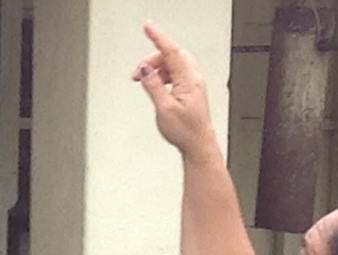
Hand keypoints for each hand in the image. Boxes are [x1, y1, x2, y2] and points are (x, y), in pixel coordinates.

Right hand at [134, 23, 219, 159]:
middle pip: (173, 55)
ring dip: (158, 68)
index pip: (171, 51)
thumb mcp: (163, 108)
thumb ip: (153, 86)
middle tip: (139, 72)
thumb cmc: (185, 130)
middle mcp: (194, 78)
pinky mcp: (192, 89)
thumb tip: (144, 71)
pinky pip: (177, 72)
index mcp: (189, 80)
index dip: (158, 38)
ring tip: (145, 81)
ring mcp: (194, 83)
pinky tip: (157, 85)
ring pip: (174, 63)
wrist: (198, 143)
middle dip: (154, 59)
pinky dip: (164, 75)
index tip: (148, 28)